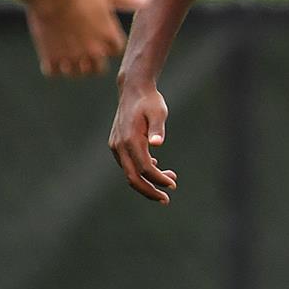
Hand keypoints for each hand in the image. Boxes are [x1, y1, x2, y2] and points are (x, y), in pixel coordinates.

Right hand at [26, 0, 148, 77]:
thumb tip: (148, 1)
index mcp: (109, 36)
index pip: (116, 50)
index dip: (109, 44)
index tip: (100, 36)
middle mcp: (93, 50)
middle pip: (98, 68)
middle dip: (94, 61)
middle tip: (84, 50)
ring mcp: (72, 56)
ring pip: (77, 73)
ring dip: (75, 67)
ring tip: (69, 56)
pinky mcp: (51, 56)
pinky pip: (55, 72)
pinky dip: (54, 67)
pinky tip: (52, 56)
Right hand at [108, 83, 177, 203]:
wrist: (133, 89)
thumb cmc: (150, 101)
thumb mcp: (158, 112)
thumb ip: (157, 128)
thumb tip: (158, 143)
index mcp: (130, 140)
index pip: (144, 168)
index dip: (158, 180)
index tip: (173, 185)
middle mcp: (119, 146)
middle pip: (132, 178)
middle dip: (150, 190)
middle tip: (167, 199)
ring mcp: (115, 146)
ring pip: (129, 172)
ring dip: (148, 181)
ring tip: (170, 180)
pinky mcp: (116, 144)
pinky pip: (127, 165)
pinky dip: (141, 171)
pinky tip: (157, 168)